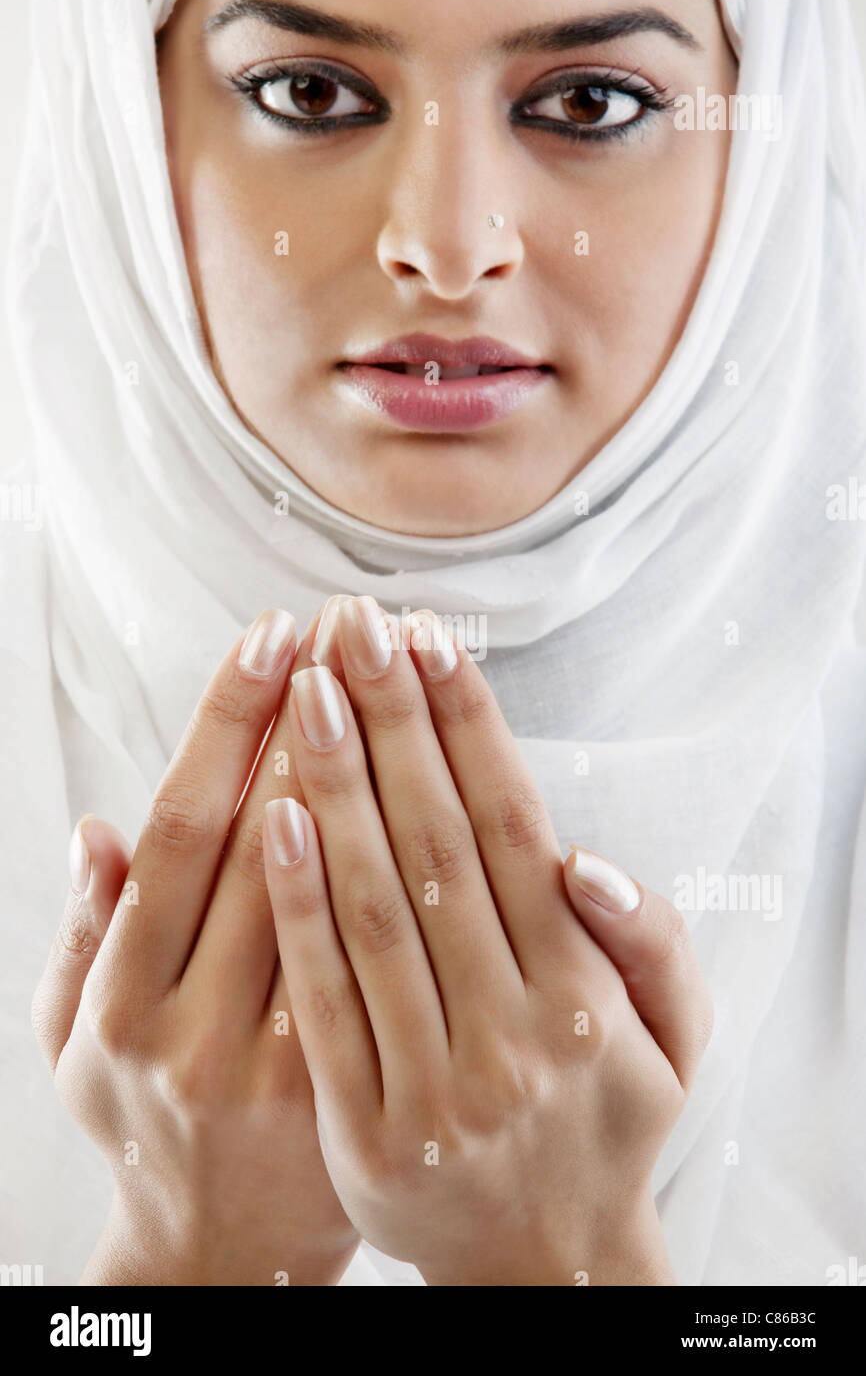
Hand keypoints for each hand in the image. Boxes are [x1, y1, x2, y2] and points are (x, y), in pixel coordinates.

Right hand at [32, 608, 358, 1284]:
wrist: (227, 1253)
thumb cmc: (143, 1119)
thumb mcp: (71, 1044)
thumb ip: (84, 937)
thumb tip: (97, 831)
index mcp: (127, 1005)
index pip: (190, 833)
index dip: (230, 727)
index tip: (271, 638)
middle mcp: (208, 1033)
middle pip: (279, 843)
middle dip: (318, 721)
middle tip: (351, 624)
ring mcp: (298, 1064)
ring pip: (353, 892)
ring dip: (381, 771)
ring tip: (400, 673)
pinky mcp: (373, 1090)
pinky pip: (404, 962)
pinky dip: (422, 870)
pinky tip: (446, 787)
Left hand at [262, 597, 712, 1284]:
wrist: (545, 1262)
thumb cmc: (609, 1120)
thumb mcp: (678, 1037)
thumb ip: (652, 940)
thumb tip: (585, 859)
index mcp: (587, 992)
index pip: (512, 825)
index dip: (467, 724)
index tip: (428, 638)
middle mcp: (514, 1028)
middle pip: (434, 844)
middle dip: (390, 723)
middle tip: (352, 627)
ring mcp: (436, 1079)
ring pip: (372, 904)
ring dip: (333, 784)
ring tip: (303, 687)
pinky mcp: (365, 1124)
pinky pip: (322, 996)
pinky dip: (297, 901)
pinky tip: (269, 813)